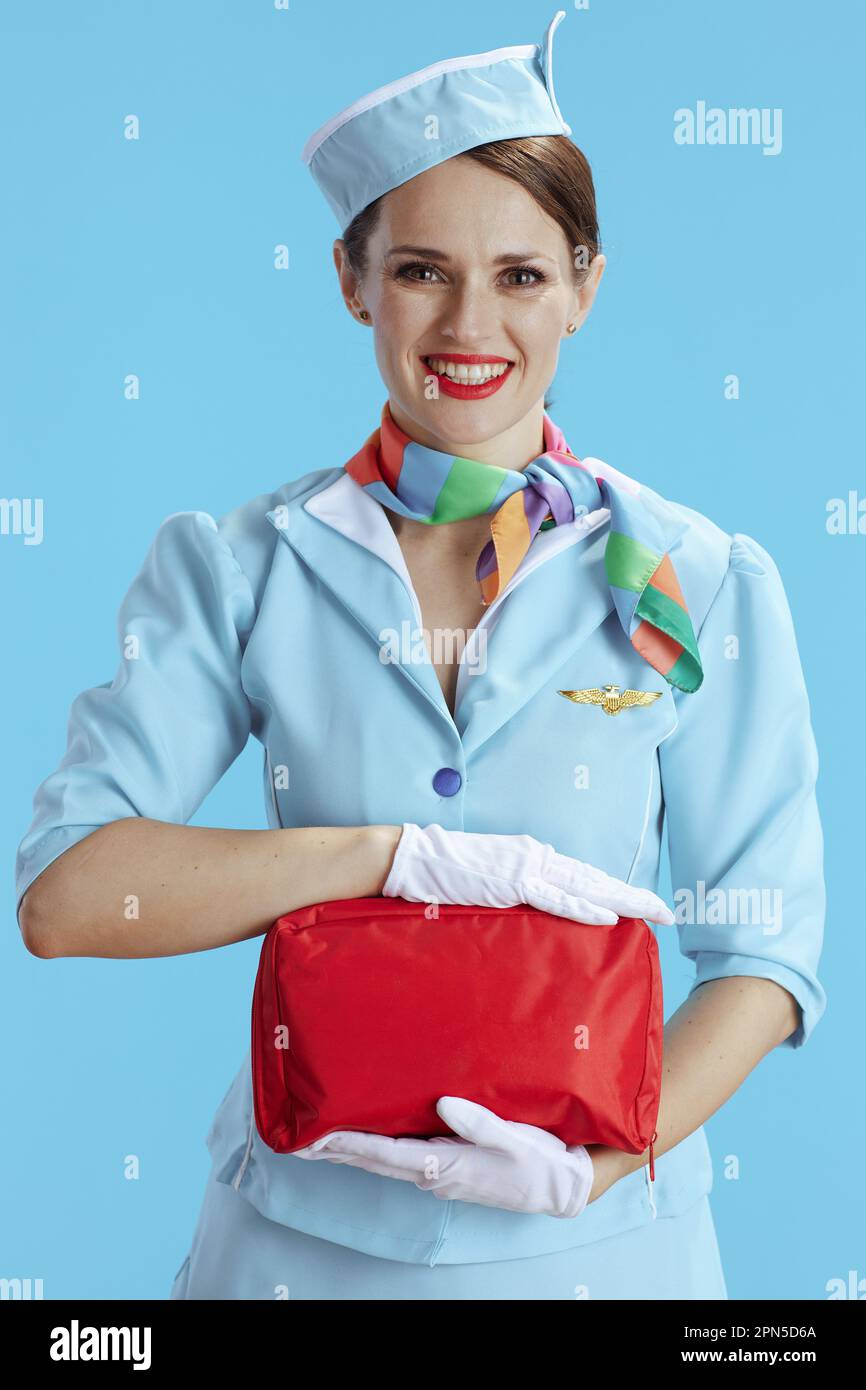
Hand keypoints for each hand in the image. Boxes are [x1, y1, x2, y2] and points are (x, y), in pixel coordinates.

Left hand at [292, 1097, 594, 1218]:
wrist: (559, 1185)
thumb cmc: (536, 1160)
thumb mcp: (513, 1138)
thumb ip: (477, 1121)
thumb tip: (442, 1104)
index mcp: (445, 1165)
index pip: (384, 1153)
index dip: (347, 1144)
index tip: (315, 1137)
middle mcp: (434, 1173)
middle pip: (374, 1160)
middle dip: (335, 1149)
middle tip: (296, 1138)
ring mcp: (439, 1172)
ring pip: (384, 1160)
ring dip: (350, 1150)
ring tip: (317, 1136)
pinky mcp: (447, 1166)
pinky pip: (401, 1156)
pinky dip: (374, 1149)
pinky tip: (363, 1138)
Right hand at [382, 822, 674, 925]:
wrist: (411, 855)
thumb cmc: (441, 871)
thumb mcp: (485, 882)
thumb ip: (511, 894)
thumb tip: (531, 918)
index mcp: (531, 855)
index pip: (582, 875)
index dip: (614, 888)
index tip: (641, 902)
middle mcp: (536, 855)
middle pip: (595, 878)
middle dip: (633, 895)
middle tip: (666, 910)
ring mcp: (525, 866)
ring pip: (586, 885)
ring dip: (623, 899)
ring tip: (654, 912)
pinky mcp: (511, 882)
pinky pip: (555, 898)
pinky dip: (584, 907)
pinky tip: (609, 916)